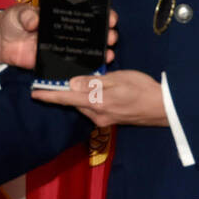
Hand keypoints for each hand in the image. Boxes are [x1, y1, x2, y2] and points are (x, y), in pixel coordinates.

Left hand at [0, 4, 117, 68]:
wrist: (1, 41)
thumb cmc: (13, 21)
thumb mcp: (19, 14)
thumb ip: (27, 16)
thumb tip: (34, 20)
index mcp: (62, 15)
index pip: (87, 13)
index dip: (101, 14)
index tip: (110, 17)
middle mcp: (66, 31)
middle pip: (92, 32)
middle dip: (105, 34)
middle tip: (111, 36)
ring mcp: (62, 47)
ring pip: (87, 50)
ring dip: (100, 52)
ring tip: (109, 53)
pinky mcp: (55, 62)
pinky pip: (72, 66)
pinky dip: (83, 68)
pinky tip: (94, 69)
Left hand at [29, 69, 167, 128]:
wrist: (164, 108)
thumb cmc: (143, 90)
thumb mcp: (118, 80)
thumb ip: (93, 82)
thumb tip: (71, 83)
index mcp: (96, 103)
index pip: (66, 99)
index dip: (49, 95)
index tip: (34, 92)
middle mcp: (96, 115)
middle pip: (73, 102)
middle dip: (63, 92)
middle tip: (53, 78)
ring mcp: (103, 119)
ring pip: (82, 104)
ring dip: (76, 94)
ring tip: (73, 81)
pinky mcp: (110, 119)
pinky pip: (92, 107)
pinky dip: (88, 98)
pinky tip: (93, 89)